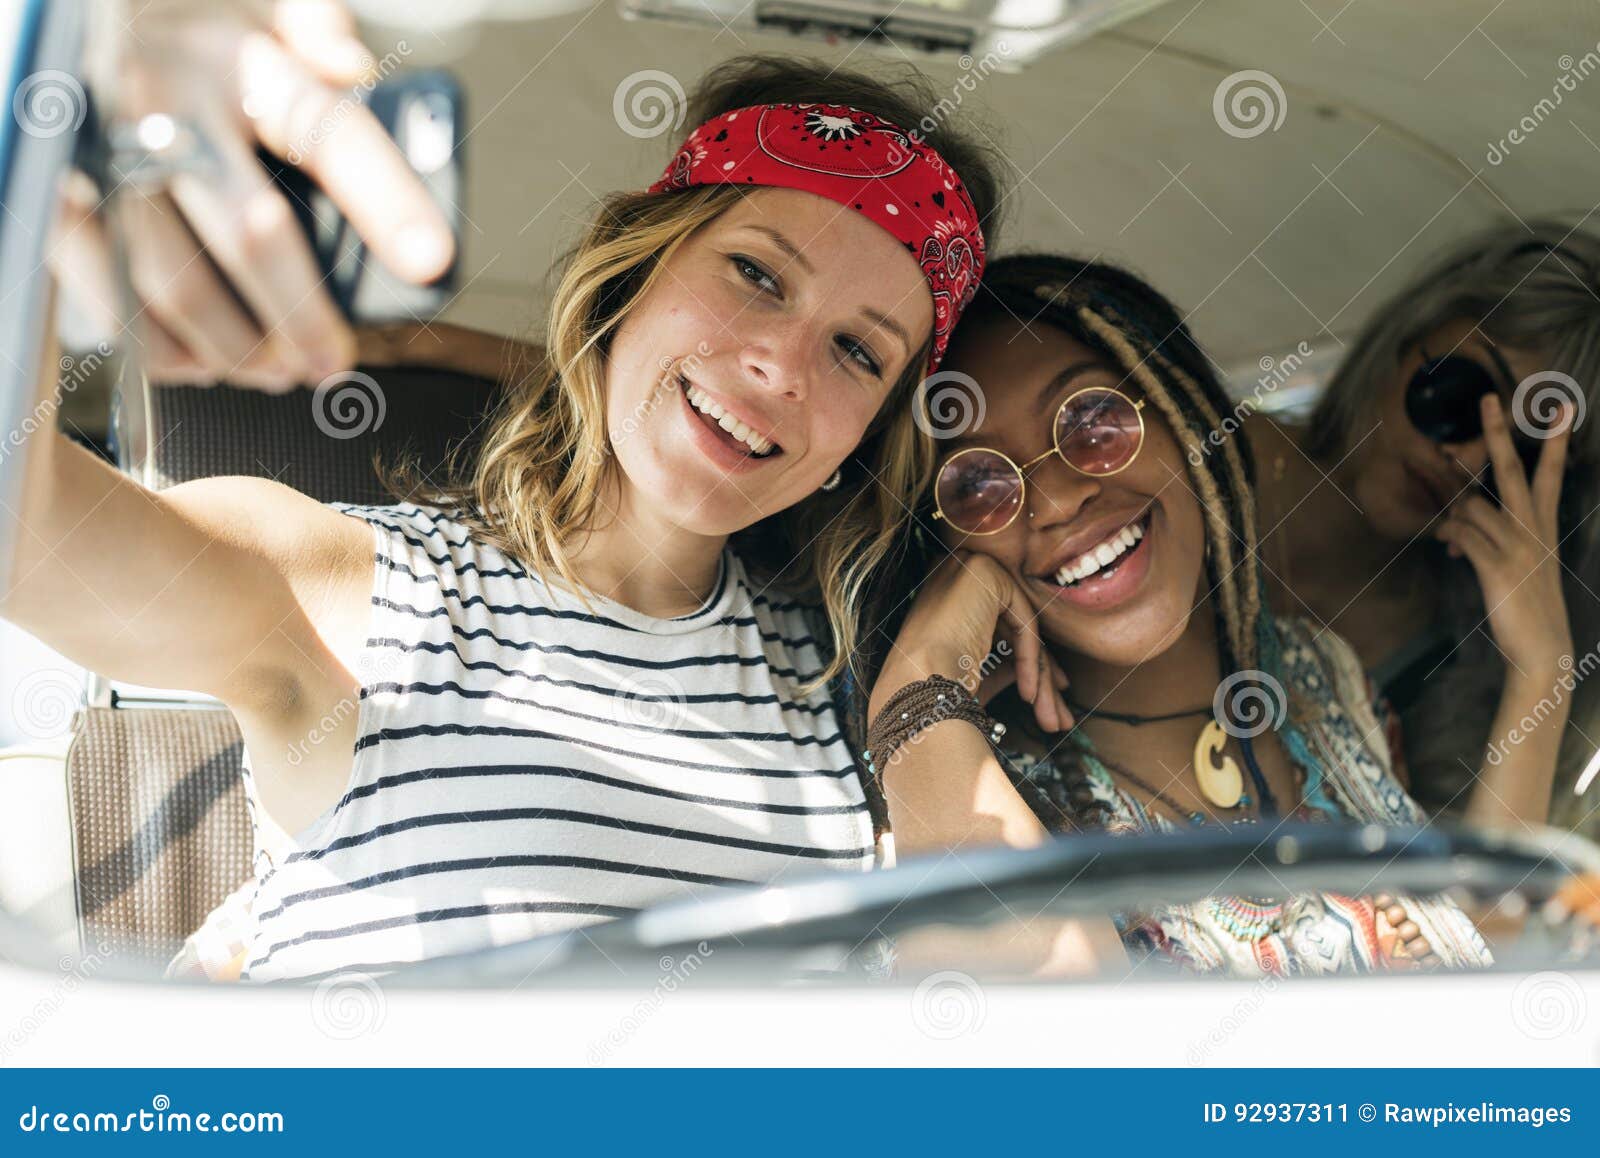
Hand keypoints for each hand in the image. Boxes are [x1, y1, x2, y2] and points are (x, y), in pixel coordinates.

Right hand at [52, 1, 454, 392]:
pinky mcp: (56, 198)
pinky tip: (200, 364)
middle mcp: (166, 101)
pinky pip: (107, 295)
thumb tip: (352, 63)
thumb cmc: (187, 35)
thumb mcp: (257, 7)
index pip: (331, 134)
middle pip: (252, 233)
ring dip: (235, 346)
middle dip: (303, 316)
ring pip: (175, 281)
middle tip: (332, 365)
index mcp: (238, 61)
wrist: (62, 26)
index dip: (387, 203)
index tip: (431, 263)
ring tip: (276, 373)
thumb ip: (316, 25)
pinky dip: (160, 348)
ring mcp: (101, 153)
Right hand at [872, 551, 1073, 735]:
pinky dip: (1031, 659)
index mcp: (943, 593)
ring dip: (1041, 678)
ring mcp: (966, 566)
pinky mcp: (984, 572)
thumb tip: (1047, 676)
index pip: (997, 626)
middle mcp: (952, 572)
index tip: (1040, 698)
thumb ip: (1008, 662)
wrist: (915, 684)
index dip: (1024, 663)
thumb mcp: (977, 671)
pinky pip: (1023, 618)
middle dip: (1040, 676)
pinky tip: (1028, 694)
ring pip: (1021, 627)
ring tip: (1053, 720)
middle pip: (1012, 628)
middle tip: (1056, 718)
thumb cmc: (934, 688)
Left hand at [1434, 393, 1574, 679]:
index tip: (1564, 409)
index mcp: (1544, 525)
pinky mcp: (1497, 565)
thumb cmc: (1528, 606)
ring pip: (1473, 507)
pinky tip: (1448, 550)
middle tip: (1488, 399)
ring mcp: (1517, 545)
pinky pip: (1462, 535)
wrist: (1542, 648)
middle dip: (1498, 434)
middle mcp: (1534, 529)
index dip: (1557, 441)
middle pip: (1514, 470)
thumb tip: (1454, 528)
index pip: (1551, 474)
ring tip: (1451, 539)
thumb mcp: (1517, 565)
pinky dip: (1450, 538)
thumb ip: (1489, 539)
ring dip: (1454, 517)